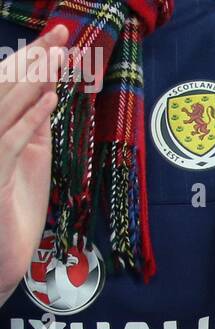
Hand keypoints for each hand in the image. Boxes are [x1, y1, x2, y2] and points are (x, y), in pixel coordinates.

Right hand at [0, 28, 66, 306]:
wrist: (0, 260)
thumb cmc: (12, 214)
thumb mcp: (27, 163)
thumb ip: (31, 130)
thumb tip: (47, 94)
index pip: (9, 87)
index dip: (32, 62)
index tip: (58, 41)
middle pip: (7, 87)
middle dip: (35, 60)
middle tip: (61, 33)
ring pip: (7, 105)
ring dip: (34, 79)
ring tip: (57, 55)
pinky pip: (10, 138)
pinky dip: (30, 117)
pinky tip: (49, 99)